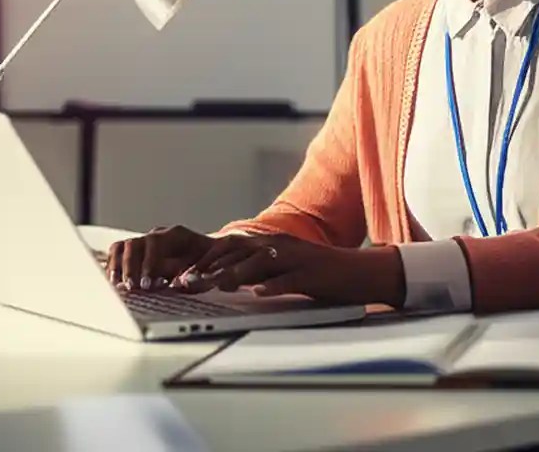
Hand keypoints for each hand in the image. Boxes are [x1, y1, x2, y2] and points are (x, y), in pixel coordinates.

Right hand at [105, 225, 214, 291]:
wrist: (212, 254)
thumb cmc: (209, 263)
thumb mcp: (207, 267)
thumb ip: (194, 274)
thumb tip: (182, 282)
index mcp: (176, 235)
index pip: (154, 242)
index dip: (148, 264)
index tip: (147, 284)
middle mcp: (157, 235)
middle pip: (133, 244)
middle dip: (130, 268)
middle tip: (131, 287)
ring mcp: (146, 242)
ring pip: (121, 247)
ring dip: (117, 268)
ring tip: (118, 286)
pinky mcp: (138, 253)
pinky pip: (118, 255)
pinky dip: (114, 269)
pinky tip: (115, 284)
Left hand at [176, 234, 404, 306]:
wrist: (357, 271)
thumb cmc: (316, 274)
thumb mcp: (280, 268)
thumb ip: (255, 270)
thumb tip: (224, 279)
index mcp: (268, 244)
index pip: (228, 247)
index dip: (203, 260)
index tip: (181, 276)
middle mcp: (278, 246)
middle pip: (236, 252)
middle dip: (209, 267)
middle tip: (186, 283)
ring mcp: (295, 258)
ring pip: (259, 263)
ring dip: (235, 274)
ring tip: (215, 286)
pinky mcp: (312, 273)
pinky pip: (290, 279)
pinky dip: (274, 285)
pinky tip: (259, 294)